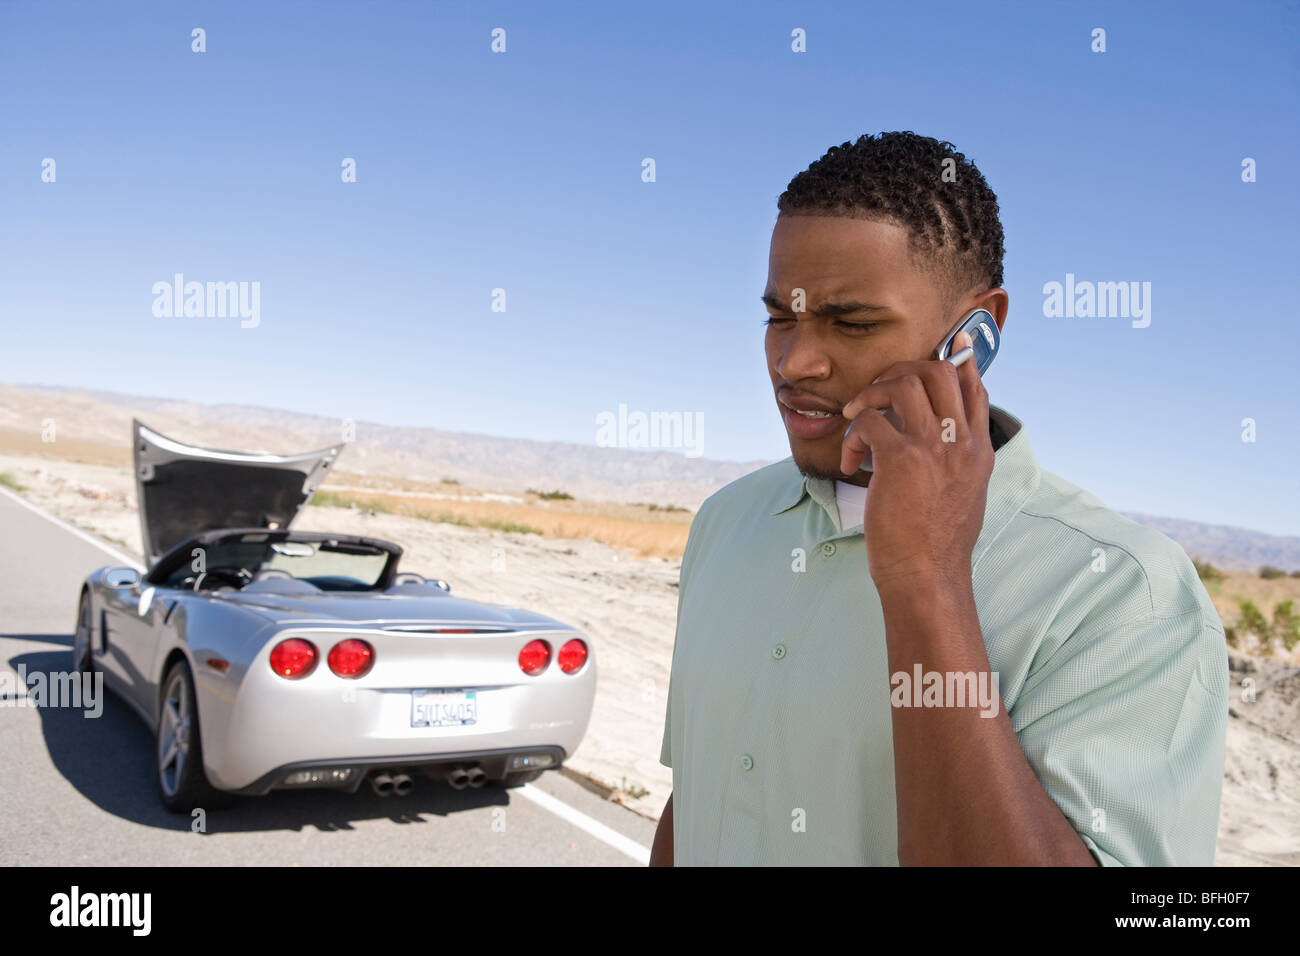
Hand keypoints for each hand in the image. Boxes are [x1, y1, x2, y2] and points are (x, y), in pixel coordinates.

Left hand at [839, 331, 993, 592]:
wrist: (927, 576)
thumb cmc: (937, 543)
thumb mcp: (966, 495)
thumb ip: (960, 461)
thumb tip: (951, 442)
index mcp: (979, 451)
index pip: (974, 388)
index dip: (958, 362)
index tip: (948, 348)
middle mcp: (961, 443)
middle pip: (938, 371)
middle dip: (900, 372)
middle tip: (877, 395)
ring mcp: (933, 448)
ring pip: (903, 383)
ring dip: (872, 395)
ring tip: (858, 419)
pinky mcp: (900, 460)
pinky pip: (869, 420)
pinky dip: (852, 435)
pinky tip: (851, 460)